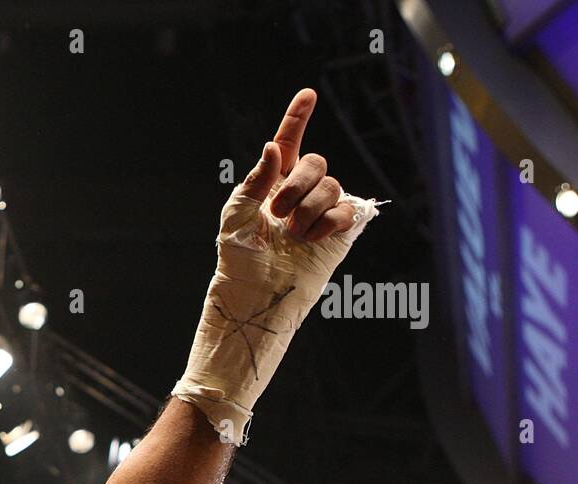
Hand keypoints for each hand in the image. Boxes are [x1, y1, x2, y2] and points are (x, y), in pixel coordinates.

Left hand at [225, 88, 363, 248]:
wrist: (256, 289)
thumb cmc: (240, 256)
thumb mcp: (238, 212)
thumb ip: (257, 178)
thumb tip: (273, 146)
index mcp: (273, 183)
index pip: (289, 143)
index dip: (298, 118)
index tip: (308, 94)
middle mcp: (300, 192)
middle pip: (316, 162)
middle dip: (296, 186)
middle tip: (279, 213)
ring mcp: (322, 209)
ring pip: (331, 185)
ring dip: (308, 210)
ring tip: (293, 233)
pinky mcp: (339, 229)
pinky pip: (345, 210)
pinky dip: (327, 224)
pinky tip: (311, 239)